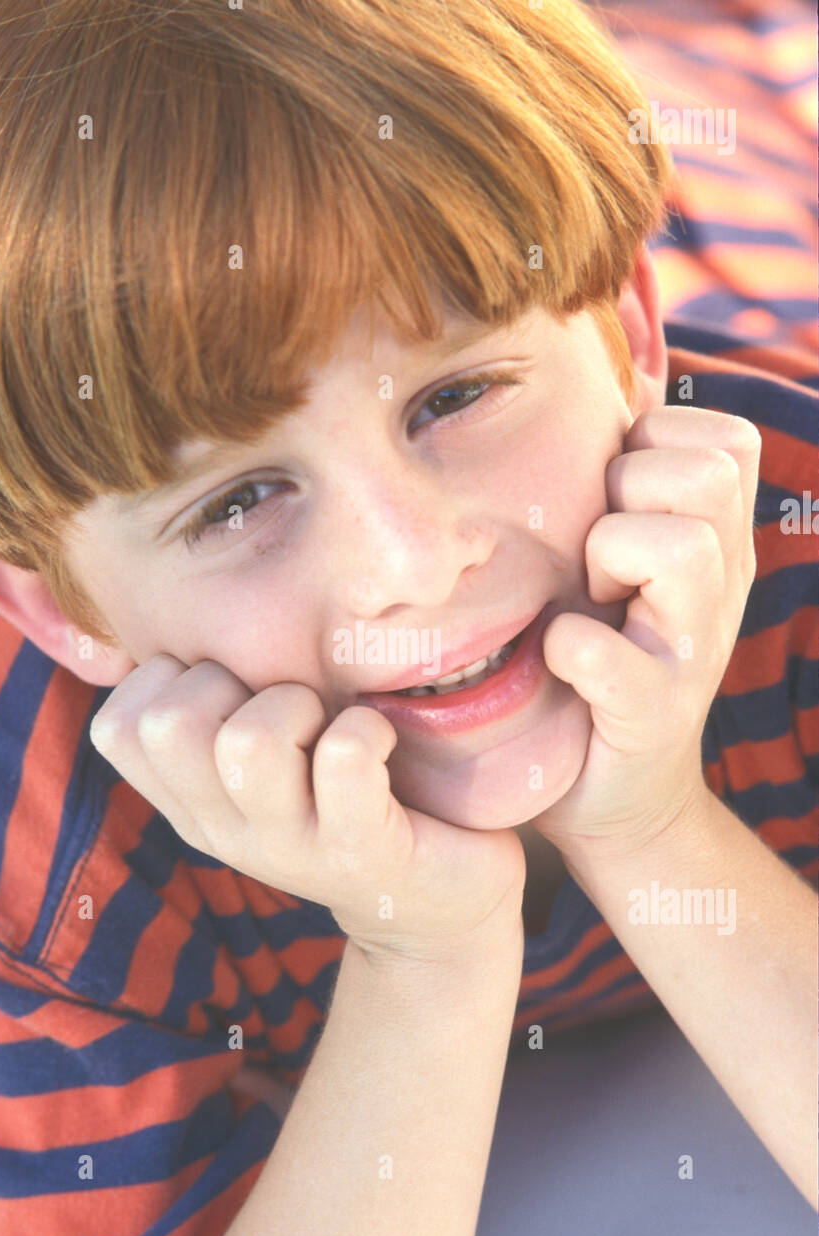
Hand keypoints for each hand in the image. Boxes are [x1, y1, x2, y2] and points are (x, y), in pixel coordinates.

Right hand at [89, 661, 525, 964]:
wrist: (433, 901)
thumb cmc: (343, 797)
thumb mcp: (262, 765)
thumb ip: (218, 705)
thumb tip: (189, 602)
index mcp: (189, 803)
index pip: (117, 726)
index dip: (170, 679)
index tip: (230, 689)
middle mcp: (223, 831)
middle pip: (168, 725)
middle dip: (228, 681)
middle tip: (283, 705)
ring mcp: (290, 848)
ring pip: (248, 740)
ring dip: (296, 704)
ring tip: (328, 723)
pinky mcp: (362, 853)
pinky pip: (344, 755)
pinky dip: (366, 727)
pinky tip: (381, 743)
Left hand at [532, 406, 759, 858]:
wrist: (616, 801)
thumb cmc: (598, 665)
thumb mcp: (620, 568)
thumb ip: (623, 490)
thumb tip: (613, 385)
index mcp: (718, 545)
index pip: (724, 440)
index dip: (653, 449)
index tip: (615, 507)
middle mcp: (723, 590)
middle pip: (708, 476)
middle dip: (630, 495)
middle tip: (599, 559)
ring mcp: (695, 653)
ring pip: (681, 546)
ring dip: (608, 558)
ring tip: (592, 600)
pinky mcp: (653, 714)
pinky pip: (606, 651)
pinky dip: (571, 648)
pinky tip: (560, 660)